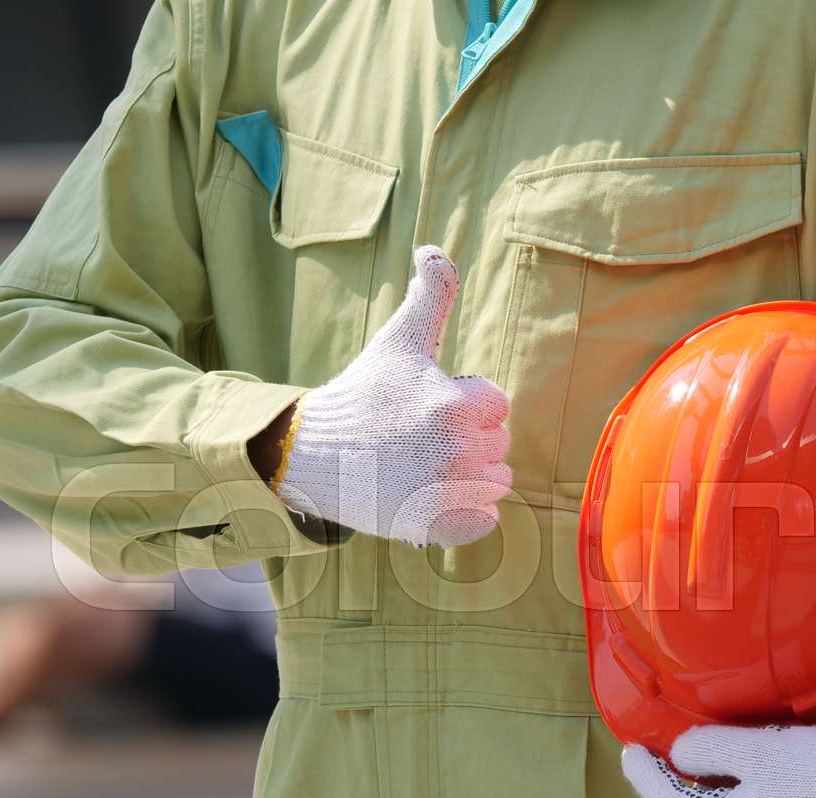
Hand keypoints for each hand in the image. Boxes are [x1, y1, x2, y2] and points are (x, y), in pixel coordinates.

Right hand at [276, 246, 511, 544]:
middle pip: (498, 445)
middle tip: (418, 437)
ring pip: (495, 482)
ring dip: (469, 476)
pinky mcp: (441, 530)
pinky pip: (485, 520)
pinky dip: (465, 513)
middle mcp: (457, 453)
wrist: (316, 457)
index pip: (496, 405)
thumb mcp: (399, 341)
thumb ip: (430, 295)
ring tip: (423, 465)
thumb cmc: (364, 395)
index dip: (466, 402)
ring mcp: (450, 496)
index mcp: (456, 407)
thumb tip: (432, 249)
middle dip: (467, 438)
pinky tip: (431, 495)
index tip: (427, 405)